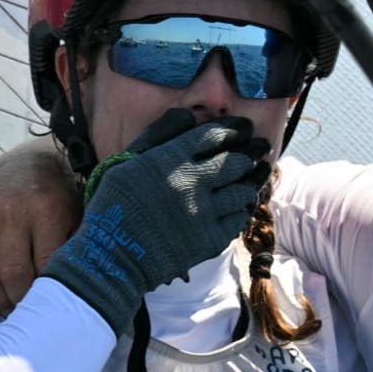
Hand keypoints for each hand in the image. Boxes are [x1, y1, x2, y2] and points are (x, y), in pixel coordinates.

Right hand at [0, 137, 80, 314]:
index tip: (46, 305)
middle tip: (22, 311)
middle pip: (10, 272)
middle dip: (16, 300)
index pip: (44, 265)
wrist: (25, 165)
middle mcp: (12, 212)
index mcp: (47, 211)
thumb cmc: (58, 199)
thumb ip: (74, 246)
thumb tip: (75, 288)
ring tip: (2, 305)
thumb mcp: (76, 214)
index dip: (43, 292)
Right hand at [42, 109, 270, 334]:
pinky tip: (241, 204)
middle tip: (261, 147)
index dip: (235, 129)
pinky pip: (238, 219)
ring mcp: (203, 213)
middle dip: (253, 151)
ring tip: (258, 173)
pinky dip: (242, 209)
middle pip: (236, 161)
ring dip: (253, 180)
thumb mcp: (127, 161)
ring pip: (243, 190)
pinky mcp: (209, 240)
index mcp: (170, 159)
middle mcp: (191, 182)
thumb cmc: (114, 205)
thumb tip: (187, 114)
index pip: (214, 135)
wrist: (111, 257)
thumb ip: (158, 135)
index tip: (245, 127)